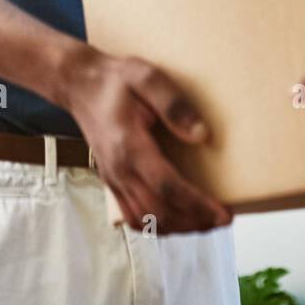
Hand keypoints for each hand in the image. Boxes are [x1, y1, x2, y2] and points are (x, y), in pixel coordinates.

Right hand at [56, 43, 231, 233]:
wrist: (80, 85)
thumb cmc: (117, 80)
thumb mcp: (148, 78)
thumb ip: (175, 105)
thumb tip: (202, 135)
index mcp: (129, 147)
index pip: (167, 187)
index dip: (197, 205)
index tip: (223, 213)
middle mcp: (119, 170)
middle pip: (158, 212)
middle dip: (194, 221)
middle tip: (223, 219)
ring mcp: (113, 179)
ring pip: (145, 219)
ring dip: (177, 226)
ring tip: (205, 221)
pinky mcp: (112, 180)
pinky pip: (133, 214)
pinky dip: (157, 223)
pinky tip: (176, 217)